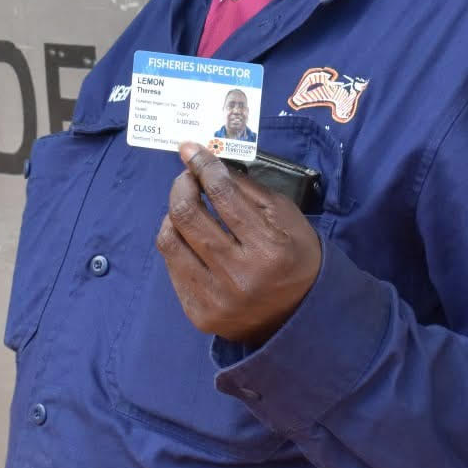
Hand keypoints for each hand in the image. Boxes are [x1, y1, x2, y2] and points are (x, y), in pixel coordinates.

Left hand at [156, 141, 321, 345]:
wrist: (297, 318)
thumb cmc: (295, 259)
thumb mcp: (286, 218)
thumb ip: (248, 189)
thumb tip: (209, 163)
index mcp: (269, 248)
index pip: (223, 195)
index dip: (203, 166)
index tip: (191, 150)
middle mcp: (239, 276)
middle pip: (188, 215)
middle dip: (181, 185)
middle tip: (187, 177)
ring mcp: (215, 298)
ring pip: (170, 240)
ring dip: (173, 214)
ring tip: (186, 206)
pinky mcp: (198, 313)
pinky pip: (171, 266)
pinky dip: (176, 242)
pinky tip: (188, 236)